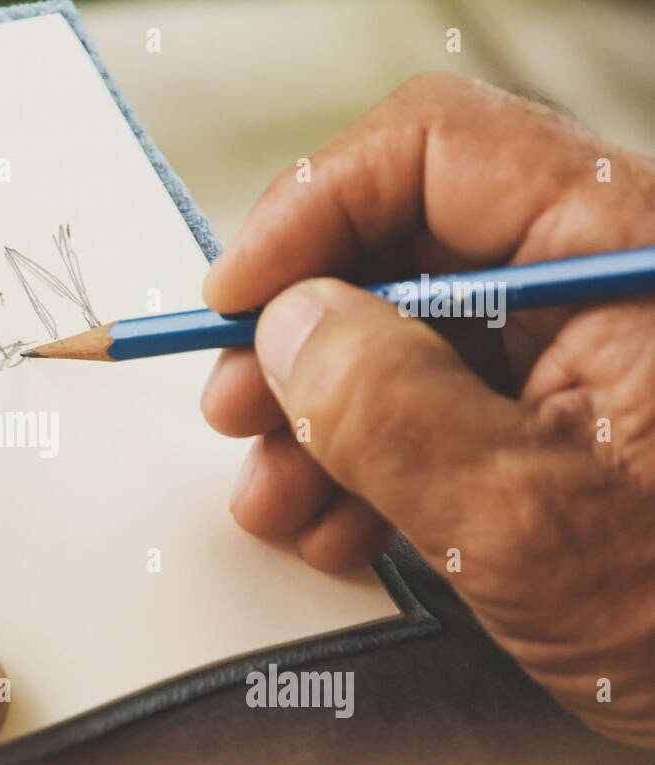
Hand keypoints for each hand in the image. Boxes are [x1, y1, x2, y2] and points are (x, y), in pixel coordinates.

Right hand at [200, 72, 654, 747]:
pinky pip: (440, 401)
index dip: (310, 209)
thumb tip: (289, 328)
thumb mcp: (529, 525)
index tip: (236, 297)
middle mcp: (604, 282)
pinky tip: (340, 522)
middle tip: (239, 407)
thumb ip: (395, 412)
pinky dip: (369, 458)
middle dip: (301, 333)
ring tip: (279, 494)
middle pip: (405, 243)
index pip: (435, 151)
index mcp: (625, 256)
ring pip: (408, 331)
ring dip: (319, 411)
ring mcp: (586, 352)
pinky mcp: (567, 417)